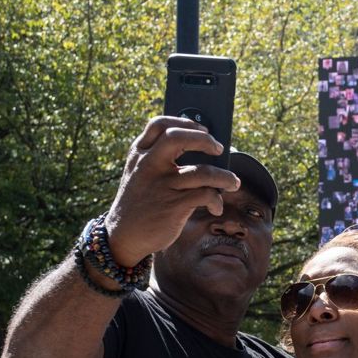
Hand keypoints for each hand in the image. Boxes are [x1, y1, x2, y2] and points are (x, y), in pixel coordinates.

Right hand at [103, 117, 241, 266]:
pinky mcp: (174, 206)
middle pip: (178, 138)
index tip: (202, 128)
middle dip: (204, 140)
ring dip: (225, 177)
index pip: (159, 125)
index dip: (184, 122)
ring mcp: (162, 185)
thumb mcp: (140, 175)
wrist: (124, 235)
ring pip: (202, 171)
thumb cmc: (141, 202)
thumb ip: (159, 160)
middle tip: (218, 148)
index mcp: (139, 154)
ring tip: (233, 183)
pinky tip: (216, 207)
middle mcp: (149, 165)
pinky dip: (216, 201)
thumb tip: (202, 152)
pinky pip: (206, 195)